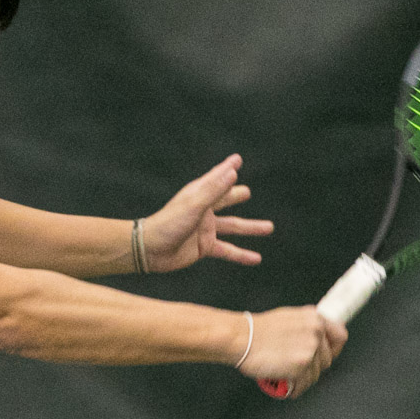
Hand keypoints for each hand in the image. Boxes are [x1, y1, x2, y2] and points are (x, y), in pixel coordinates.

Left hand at [140, 154, 272, 271]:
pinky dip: (242, 254)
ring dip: (250, 227)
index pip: (217, 178)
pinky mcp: (204, 246)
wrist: (150, 250)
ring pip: (233, 226)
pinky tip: (256, 258)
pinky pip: (228, 250)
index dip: (228, 168)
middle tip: (246, 193)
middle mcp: (204, 210)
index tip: (237, 160)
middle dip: (235, 195)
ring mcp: (205, 229)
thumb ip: (214, 190)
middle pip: (224, 200)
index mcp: (199, 194)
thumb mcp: (194, 205)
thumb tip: (233, 173)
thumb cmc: (168, 224)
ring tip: (269, 227)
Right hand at [237, 307, 345, 394]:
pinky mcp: (301, 366)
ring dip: (302, 380)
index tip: (326, 356)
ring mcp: (309, 349)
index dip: (334, 350)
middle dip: (312, 368)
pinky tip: (284, 385)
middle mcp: (315, 332)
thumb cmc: (255, 331)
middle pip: (327, 360)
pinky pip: (304, 384)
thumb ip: (305, 327)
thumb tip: (314, 339)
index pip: (340, 336)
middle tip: (297, 370)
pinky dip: (295, 389)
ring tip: (287, 377)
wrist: (240, 338)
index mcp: (314, 318)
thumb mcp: (288, 319)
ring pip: (316, 375)